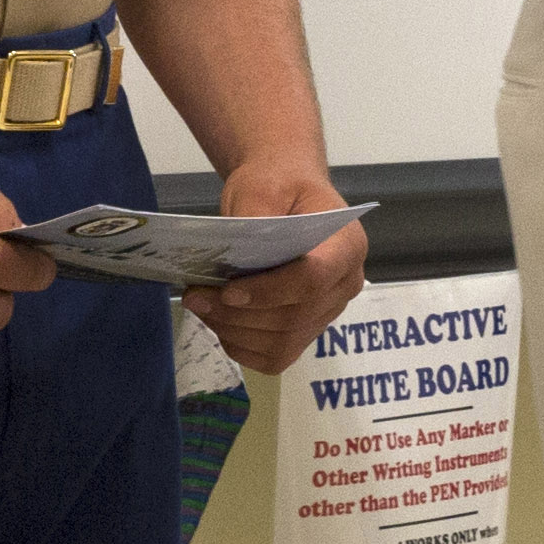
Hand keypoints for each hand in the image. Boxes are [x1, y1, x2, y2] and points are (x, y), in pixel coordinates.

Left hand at [194, 165, 371, 376]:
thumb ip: (253, 217)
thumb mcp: (262, 187)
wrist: (284, 192)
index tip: (228, 290)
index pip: (314, 280)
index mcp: (347, 245)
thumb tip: (234, 261)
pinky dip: (241, 346)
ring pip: (283, 342)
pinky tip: (219, 321)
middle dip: (240, 314)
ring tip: (202, 306)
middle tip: (196, 297)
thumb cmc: (277, 186)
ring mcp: (328, 312)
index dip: (270, 291)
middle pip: (296, 318)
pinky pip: (276, 357)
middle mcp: (345, 285)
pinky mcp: (307, 330)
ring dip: (234, 331)